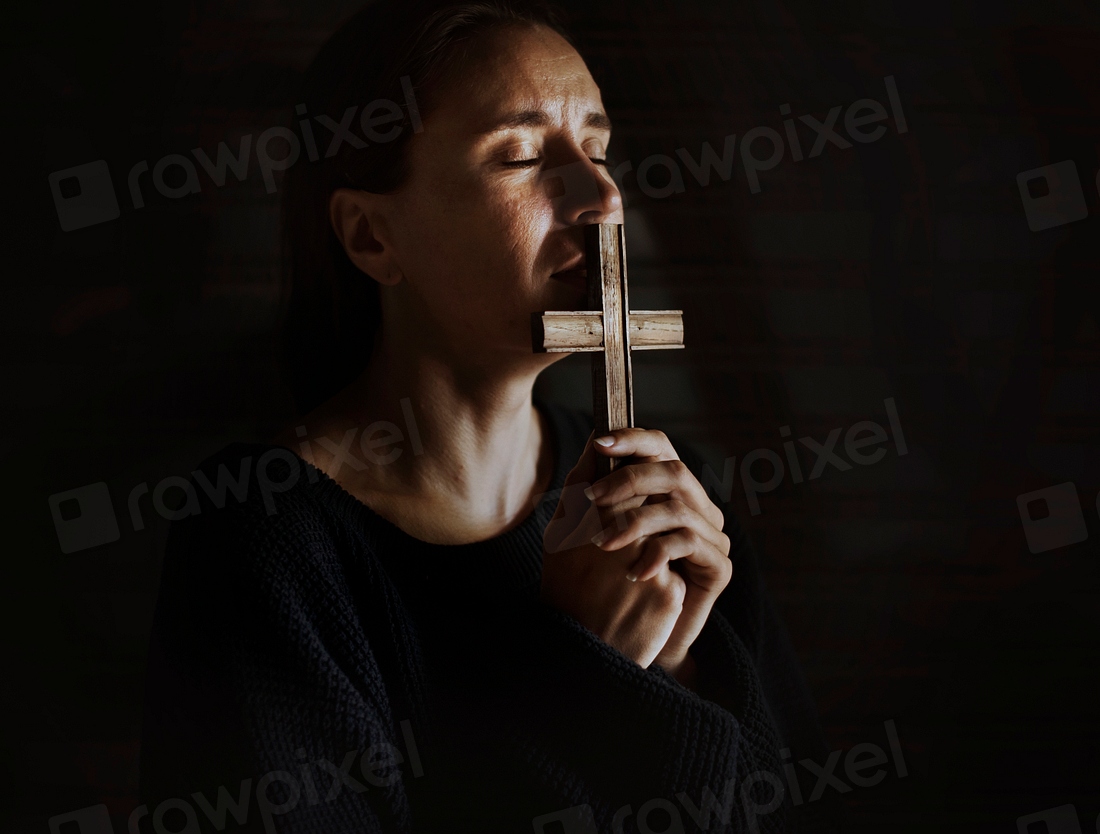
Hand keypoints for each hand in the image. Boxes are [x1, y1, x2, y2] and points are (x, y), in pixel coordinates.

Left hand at [540, 428, 731, 679]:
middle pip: (674, 471)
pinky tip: (633, 573)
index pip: (659, 449)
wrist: (623, 641)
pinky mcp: (719, 567)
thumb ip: (590, 488)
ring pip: (678, 508)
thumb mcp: (587, 529)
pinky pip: (690, 545)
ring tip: (603, 544)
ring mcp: (710, 536)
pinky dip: (657, 554)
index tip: (600, 443)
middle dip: (630, 479)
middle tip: (593, 498)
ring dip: (636, 522)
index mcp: (667, 491)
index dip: (633, 439)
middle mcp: (695, 507)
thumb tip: (592, 443)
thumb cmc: (603, 580)